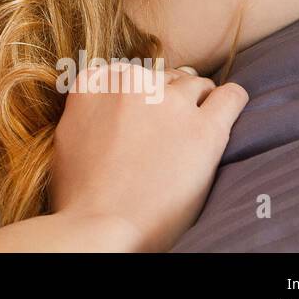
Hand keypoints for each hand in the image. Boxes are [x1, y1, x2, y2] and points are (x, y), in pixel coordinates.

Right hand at [48, 60, 249, 251]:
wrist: (100, 226)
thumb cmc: (79, 194)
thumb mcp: (66, 136)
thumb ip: (87, 108)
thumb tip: (104, 104)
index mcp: (95, 83)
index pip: (127, 72)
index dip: (137, 96)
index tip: (141, 116)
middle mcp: (132, 83)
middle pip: (163, 77)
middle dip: (167, 99)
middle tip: (167, 132)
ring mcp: (170, 103)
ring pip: (197, 84)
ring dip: (197, 104)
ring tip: (193, 133)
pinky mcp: (205, 128)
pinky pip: (232, 96)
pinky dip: (231, 102)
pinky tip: (226, 117)